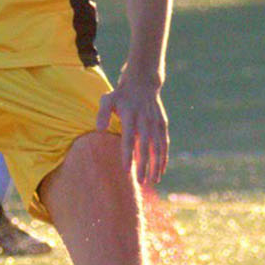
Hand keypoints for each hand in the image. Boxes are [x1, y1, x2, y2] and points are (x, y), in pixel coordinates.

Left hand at [96, 71, 167, 185]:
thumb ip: (102, 113)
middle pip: (146, 147)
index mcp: (130, 115)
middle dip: (145, 165)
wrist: (142, 82)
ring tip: (153, 181)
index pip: (129, 139)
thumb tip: (99, 129)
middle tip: (141, 182)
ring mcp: (156, 122)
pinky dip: (164, 157)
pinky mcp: (163, 124)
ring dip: (157, 165)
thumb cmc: (120, 95)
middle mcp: (145, 120)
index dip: (128, 155)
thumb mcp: (107, 99)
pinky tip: (161, 171)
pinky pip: (165, 143)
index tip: (127, 171)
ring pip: (158, 147)